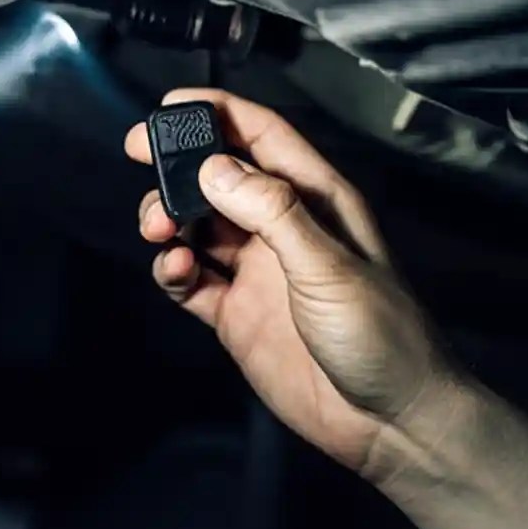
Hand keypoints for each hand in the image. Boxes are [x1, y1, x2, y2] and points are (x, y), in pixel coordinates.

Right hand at [126, 90, 456, 472]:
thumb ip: (272, 213)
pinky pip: (191, 281)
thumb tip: (214, 168)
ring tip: (157, 228)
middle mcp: (282, 229)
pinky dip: (172, 271)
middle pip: (218, 177)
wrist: (390, 422)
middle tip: (137, 154)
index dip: (218, 112)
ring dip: (169, 218)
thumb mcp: (329, 265)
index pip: (263, 136)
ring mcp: (258, 272)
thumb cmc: (381, 335)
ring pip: (196, 226)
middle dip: (176, 164)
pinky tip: (173, 272)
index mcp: (315, 200)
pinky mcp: (238, 315)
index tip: (170, 106)